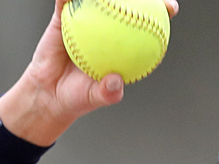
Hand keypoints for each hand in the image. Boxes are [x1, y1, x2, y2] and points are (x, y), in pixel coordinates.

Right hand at [0, 0, 179, 146]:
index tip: (171, 8)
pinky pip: (67, 2)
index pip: (146, 23)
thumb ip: (108, 93)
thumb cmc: (76, 97)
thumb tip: (116, 81)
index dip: (162, 12)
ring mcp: (86, 18)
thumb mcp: (94, 98)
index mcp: (123, 44)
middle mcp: (108, 26)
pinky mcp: (64, 16)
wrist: (47, 93)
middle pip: (126, 3)